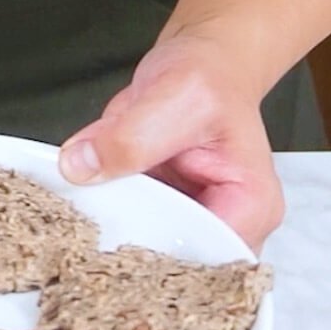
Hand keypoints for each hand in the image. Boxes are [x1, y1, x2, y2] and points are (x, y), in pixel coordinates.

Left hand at [56, 36, 284, 253]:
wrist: (198, 62)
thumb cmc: (209, 77)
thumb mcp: (173, 98)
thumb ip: (131, 137)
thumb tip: (82, 166)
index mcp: (250, 207)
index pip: (208, 263)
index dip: (160, 267)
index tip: (115, 256)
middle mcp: (226, 222)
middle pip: (175, 267)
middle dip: (128, 257)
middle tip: (85, 247)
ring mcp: (190, 220)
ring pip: (144, 251)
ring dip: (109, 236)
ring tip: (80, 228)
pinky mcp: (158, 211)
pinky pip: (124, 225)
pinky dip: (101, 215)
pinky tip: (82, 208)